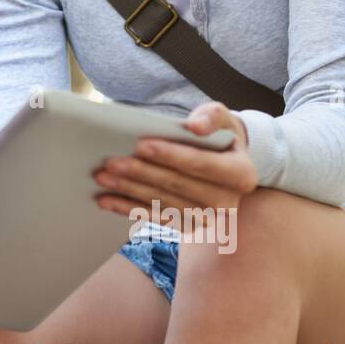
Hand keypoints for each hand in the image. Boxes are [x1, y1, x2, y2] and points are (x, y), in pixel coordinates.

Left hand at [92, 101, 256, 230]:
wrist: (224, 163)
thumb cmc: (217, 137)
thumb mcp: (221, 119)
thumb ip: (212, 116)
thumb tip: (195, 126)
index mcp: (241, 175)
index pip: (201, 164)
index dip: (170, 155)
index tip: (140, 145)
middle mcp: (227, 203)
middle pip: (177, 185)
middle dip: (141, 173)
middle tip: (111, 162)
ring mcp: (206, 219)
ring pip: (161, 203)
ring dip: (129, 191)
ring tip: (103, 177)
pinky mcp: (186, 227)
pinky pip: (153, 217)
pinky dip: (127, 208)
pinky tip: (106, 200)